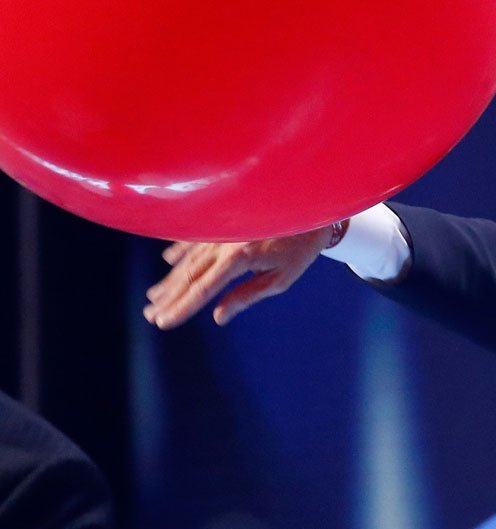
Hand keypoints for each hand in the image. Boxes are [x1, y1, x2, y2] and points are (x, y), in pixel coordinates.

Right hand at [142, 225, 333, 328]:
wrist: (310, 206)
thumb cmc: (300, 247)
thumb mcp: (281, 278)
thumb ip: (247, 295)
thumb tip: (219, 317)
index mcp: (239, 257)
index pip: (203, 288)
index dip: (182, 307)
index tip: (163, 322)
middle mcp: (224, 242)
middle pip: (189, 274)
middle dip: (169, 297)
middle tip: (150, 315)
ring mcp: (220, 230)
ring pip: (188, 258)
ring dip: (170, 278)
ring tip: (153, 298)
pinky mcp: (223, 222)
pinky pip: (196, 237)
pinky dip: (181, 249)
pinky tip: (169, 261)